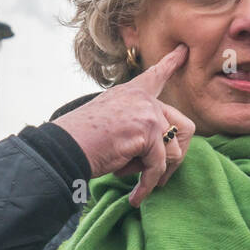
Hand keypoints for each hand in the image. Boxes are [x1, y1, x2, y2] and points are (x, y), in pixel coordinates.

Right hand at [53, 43, 196, 206]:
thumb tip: (167, 147)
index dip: (171, 63)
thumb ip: (138, 123)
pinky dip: (148, 185)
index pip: (156, 76)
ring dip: (156, 172)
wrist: (64, 148)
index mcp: (132, 93)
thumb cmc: (82, 141)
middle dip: (176, 156)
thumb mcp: (111, 122)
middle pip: (184, 127)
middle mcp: (143, 99)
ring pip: (173, 152)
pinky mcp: (148, 133)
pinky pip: (158, 166)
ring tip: (134, 180)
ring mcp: (148, 113)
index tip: (184, 52)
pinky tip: (137, 198)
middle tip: (161, 175)